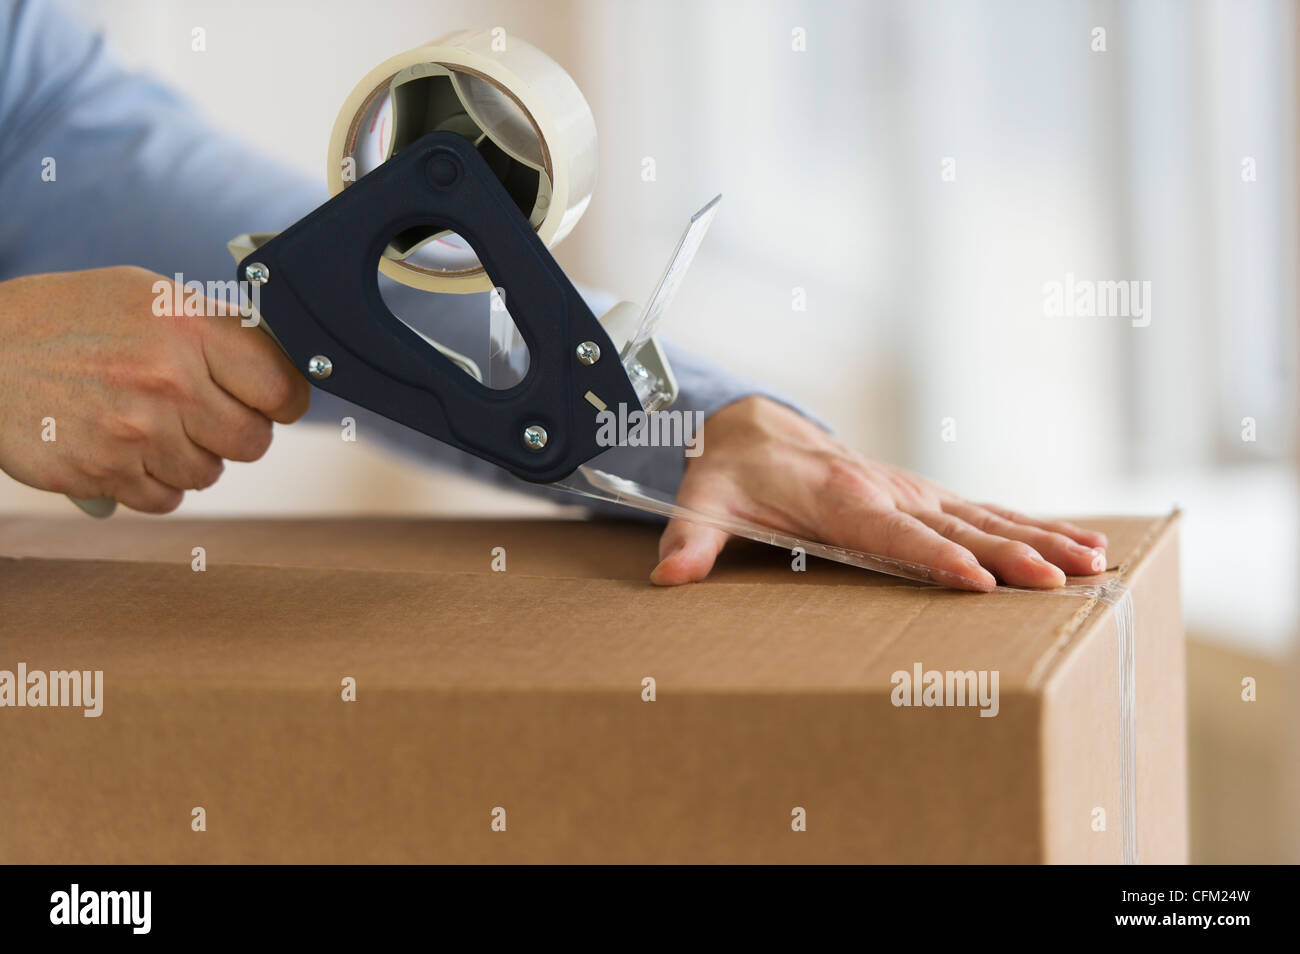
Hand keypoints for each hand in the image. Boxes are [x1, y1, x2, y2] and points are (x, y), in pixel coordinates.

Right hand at [0, 266, 309, 512]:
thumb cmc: (66, 319)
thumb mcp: (146, 297)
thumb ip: (213, 331)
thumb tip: (277, 367)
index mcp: (190, 328)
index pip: (281, 388)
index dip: (282, 400)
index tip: (271, 402)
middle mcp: (169, 381)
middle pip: (253, 442)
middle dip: (236, 434)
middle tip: (205, 416)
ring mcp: (135, 432)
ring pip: (208, 475)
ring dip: (189, 458)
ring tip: (152, 426)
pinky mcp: (102, 473)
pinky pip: (164, 500)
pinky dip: (152, 484)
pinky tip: (127, 451)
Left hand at [652, 396, 1108, 590]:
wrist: (752, 430)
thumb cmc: (730, 472)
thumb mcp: (701, 500)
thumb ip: (689, 538)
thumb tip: (669, 576)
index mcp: (838, 496)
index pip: (893, 532)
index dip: (933, 557)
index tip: (977, 581)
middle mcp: (886, 489)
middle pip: (955, 526)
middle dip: (1010, 554)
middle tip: (1062, 580)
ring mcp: (911, 491)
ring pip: (984, 516)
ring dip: (1040, 538)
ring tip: (1094, 564)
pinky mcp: (922, 496)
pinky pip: (985, 510)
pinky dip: (1033, 525)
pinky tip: (1080, 544)